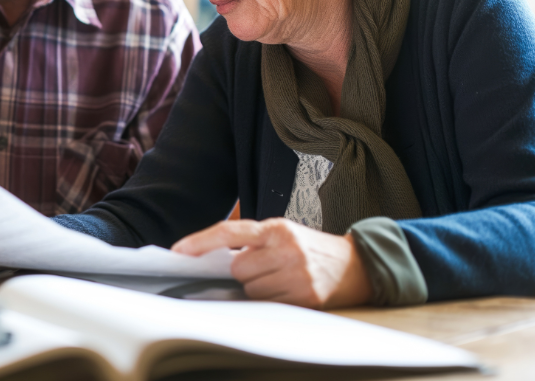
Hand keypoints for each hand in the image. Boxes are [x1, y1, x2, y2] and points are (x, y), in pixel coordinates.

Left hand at [171, 218, 370, 308]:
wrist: (357, 265)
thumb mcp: (283, 234)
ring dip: (257, 290)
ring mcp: (298, 274)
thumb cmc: (310, 249)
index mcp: (276, 228)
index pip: (230, 232)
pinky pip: (269, 305)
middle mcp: (287, 248)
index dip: (201, 241)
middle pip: (239, 269)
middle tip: (263, 269)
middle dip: (244, 273)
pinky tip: (288, 291)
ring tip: (280, 280)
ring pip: (252, 290)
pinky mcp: (307, 297)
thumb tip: (212, 262)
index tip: (178, 251)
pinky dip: (271, 301)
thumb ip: (252, 243)